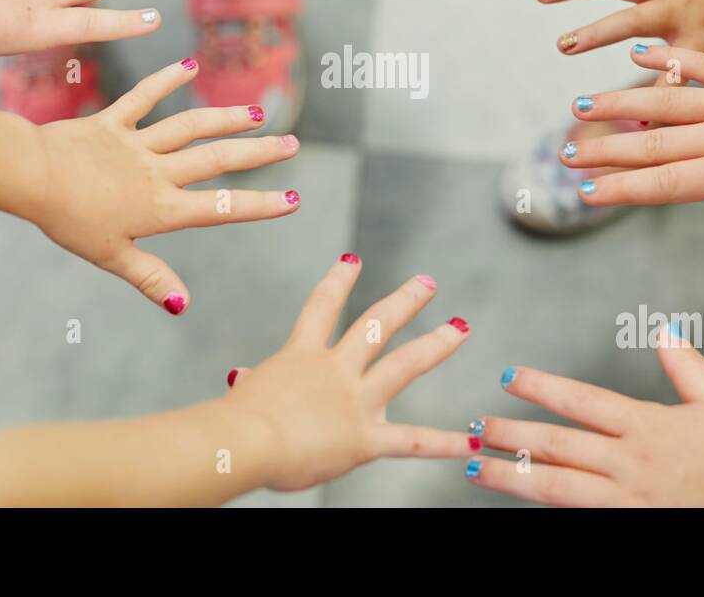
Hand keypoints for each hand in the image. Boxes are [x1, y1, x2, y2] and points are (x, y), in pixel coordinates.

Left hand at [29, 59, 302, 310]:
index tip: (293, 201)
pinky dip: (167, 81)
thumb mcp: (110, 256)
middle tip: (292, 144)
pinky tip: (190, 66)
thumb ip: (150, 278)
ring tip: (257, 113)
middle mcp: (157, 173)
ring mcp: (137, 144)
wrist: (31, 177)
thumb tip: (183, 305)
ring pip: (191, 128)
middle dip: (258, 154)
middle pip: (216, 160)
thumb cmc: (68, 220)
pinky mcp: (113, 122)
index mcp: (160, 209)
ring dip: (226, 118)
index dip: (259, 205)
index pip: (220, 207)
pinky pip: (144, 98)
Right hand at [221, 255, 471, 489]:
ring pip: (405, 364)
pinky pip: (413, 441)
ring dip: (436, 343)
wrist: (244, 441)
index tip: (353, 259)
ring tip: (460, 327)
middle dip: (405, 300)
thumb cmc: (234, 422)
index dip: (338, 280)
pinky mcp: (366, 438)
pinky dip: (444, 444)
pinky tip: (469, 445)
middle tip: (427, 282)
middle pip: (376, 324)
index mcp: (302, 357)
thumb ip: (254, 381)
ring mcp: (355, 401)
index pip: (321, 307)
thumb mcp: (246, 393)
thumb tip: (242, 376)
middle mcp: (335, 371)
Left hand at [467, 329, 703, 505]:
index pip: (582, 400)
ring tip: (476, 467)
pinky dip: (552, 512)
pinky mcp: (639, 529)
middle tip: (470, 428)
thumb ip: (686, 369)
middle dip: (508, 435)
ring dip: (512, 476)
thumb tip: (666, 330)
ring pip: (558, 487)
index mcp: (649, 424)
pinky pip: (585, 520)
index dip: (540, 387)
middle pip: (556, 446)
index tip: (507, 376)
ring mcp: (632, 500)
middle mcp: (632, 461)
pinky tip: (525, 506)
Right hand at [563, 45, 703, 311]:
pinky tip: (635, 55)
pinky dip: (667, 60)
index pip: (665, 183)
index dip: (623, 188)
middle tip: (565, 155)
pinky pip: (701, 65)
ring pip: (666, 102)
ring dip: (620, 103)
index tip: (586, 193)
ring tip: (580, 104)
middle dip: (604, 151)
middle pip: (652, 143)